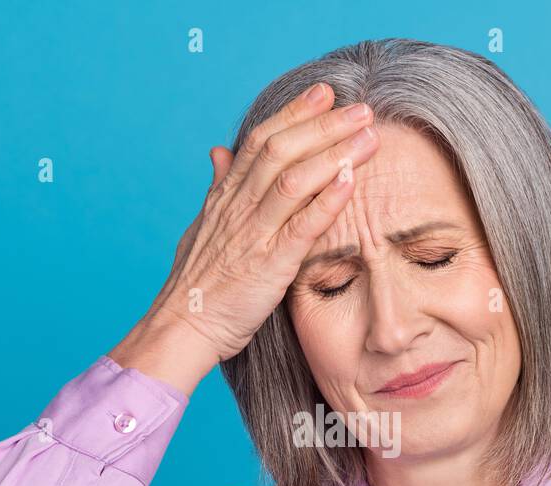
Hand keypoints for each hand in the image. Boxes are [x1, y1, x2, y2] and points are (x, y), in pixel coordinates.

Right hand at [136, 82, 379, 366]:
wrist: (181, 328)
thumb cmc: (196, 285)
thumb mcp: (203, 227)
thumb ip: (217, 187)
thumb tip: (219, 151)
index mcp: (226, 197)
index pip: (262, 141)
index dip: (294, 112)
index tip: (325, 92)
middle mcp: (239, 208)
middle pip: (282, 150)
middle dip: (324, 124)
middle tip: (362, 107)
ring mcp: (253, 234)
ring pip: (294, 179)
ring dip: (334, 153)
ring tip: (369, 135)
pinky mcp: (269, 265)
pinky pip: (301, 226)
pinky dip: (327, 200)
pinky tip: (351, 180)